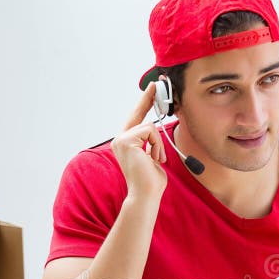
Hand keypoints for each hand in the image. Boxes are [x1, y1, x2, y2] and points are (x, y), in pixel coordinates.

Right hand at [111, 82, 167, 201]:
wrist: (146, 195)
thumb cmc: (151, 182)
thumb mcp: (153, 158)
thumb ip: (151, 145)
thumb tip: (155, 135)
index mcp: (125, 144)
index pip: (135, 119)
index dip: (143, 103)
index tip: (151, 88)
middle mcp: (119, 140)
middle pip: (138, 113)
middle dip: (148, 98)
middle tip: (156, 83)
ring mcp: (121, 139)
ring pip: (148, 126)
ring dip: (158, 143)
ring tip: (157, 159)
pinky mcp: (126, 140)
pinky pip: (149, 131)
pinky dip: (157, 144)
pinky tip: (154, 158)